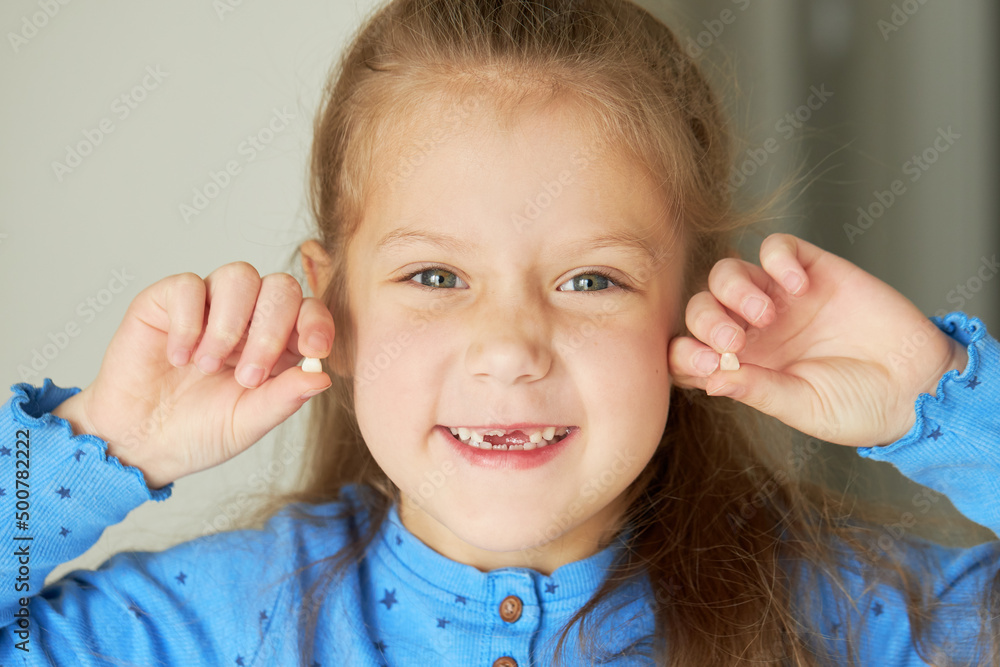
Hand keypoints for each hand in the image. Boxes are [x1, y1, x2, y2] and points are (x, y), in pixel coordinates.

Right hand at [53, 262, 335, 487]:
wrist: (140, 441)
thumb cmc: (198, 430)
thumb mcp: (248, 422)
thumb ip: (284, 398)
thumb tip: (324, 377)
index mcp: (279, 342)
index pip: (309, 311)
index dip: (317, 322)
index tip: (314, 349)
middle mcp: (248, 315)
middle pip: (280, 287)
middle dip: (271, 330)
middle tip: (248, 376)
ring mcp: (208, 304)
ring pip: (239, 276)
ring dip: (229, 324)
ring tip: (208, 366)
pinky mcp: (166, 300)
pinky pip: (188, 285)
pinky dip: (188, 321)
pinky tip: (179, 357)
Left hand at [668, 233, 968, 447]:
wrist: (920, 385)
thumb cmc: (861, 406)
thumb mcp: (804, 407)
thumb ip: (757, 390)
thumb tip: (709, 380)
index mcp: (742, 366)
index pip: (689, 351)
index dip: (685, 354)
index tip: (707, 365)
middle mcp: (753, 330)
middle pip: (702, 307)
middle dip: (707, 321)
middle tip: (734, 342)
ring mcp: (780, 298)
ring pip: (728, 273)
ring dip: (734, 290)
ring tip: (766, 315)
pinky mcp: (813, 270)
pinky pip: (777, 248)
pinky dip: (777, 259)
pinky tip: (798, 286)